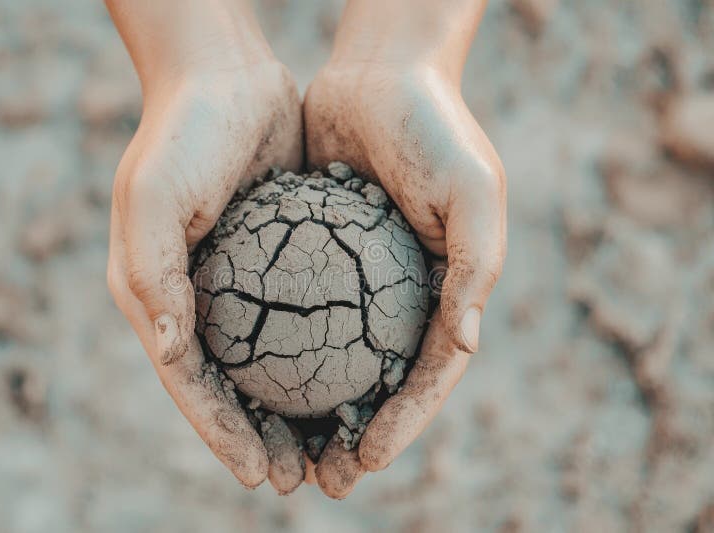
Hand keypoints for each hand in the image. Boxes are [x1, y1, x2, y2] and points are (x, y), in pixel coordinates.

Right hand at [105, 0, 303, 490]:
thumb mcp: (155, 200)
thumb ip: (155, 278)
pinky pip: (300, 322)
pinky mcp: (277, 263)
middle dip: (260, 437)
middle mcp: (197, 298)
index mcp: (159, 296)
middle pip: (229, 387)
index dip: (220, 433)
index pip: (191, 383)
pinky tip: (352, 381)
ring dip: (293, 410)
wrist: (225, 75)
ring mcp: (239, 283)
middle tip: (298, 478)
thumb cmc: (182, 135)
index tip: (257, 474)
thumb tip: (172, 354)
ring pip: (267, 365)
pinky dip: (318, 358)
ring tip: (329, 448)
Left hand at [303, 0, 506, 498]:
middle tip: (320, 480)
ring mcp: (360, 282)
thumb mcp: (474, 192)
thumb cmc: (436, 127)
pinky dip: (283, 357)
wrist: (380, 71)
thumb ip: (476, 267)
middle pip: (378, 384)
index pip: (426, 376)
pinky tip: (253, 385)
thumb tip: (467, 347)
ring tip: (283, 451)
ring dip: (313, 413)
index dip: (400, 424)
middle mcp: (404, 295)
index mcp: (447, 291)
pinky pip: (298, 318)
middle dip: (352, 436)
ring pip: (335, 363)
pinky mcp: (318, 259)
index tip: (362, 461)